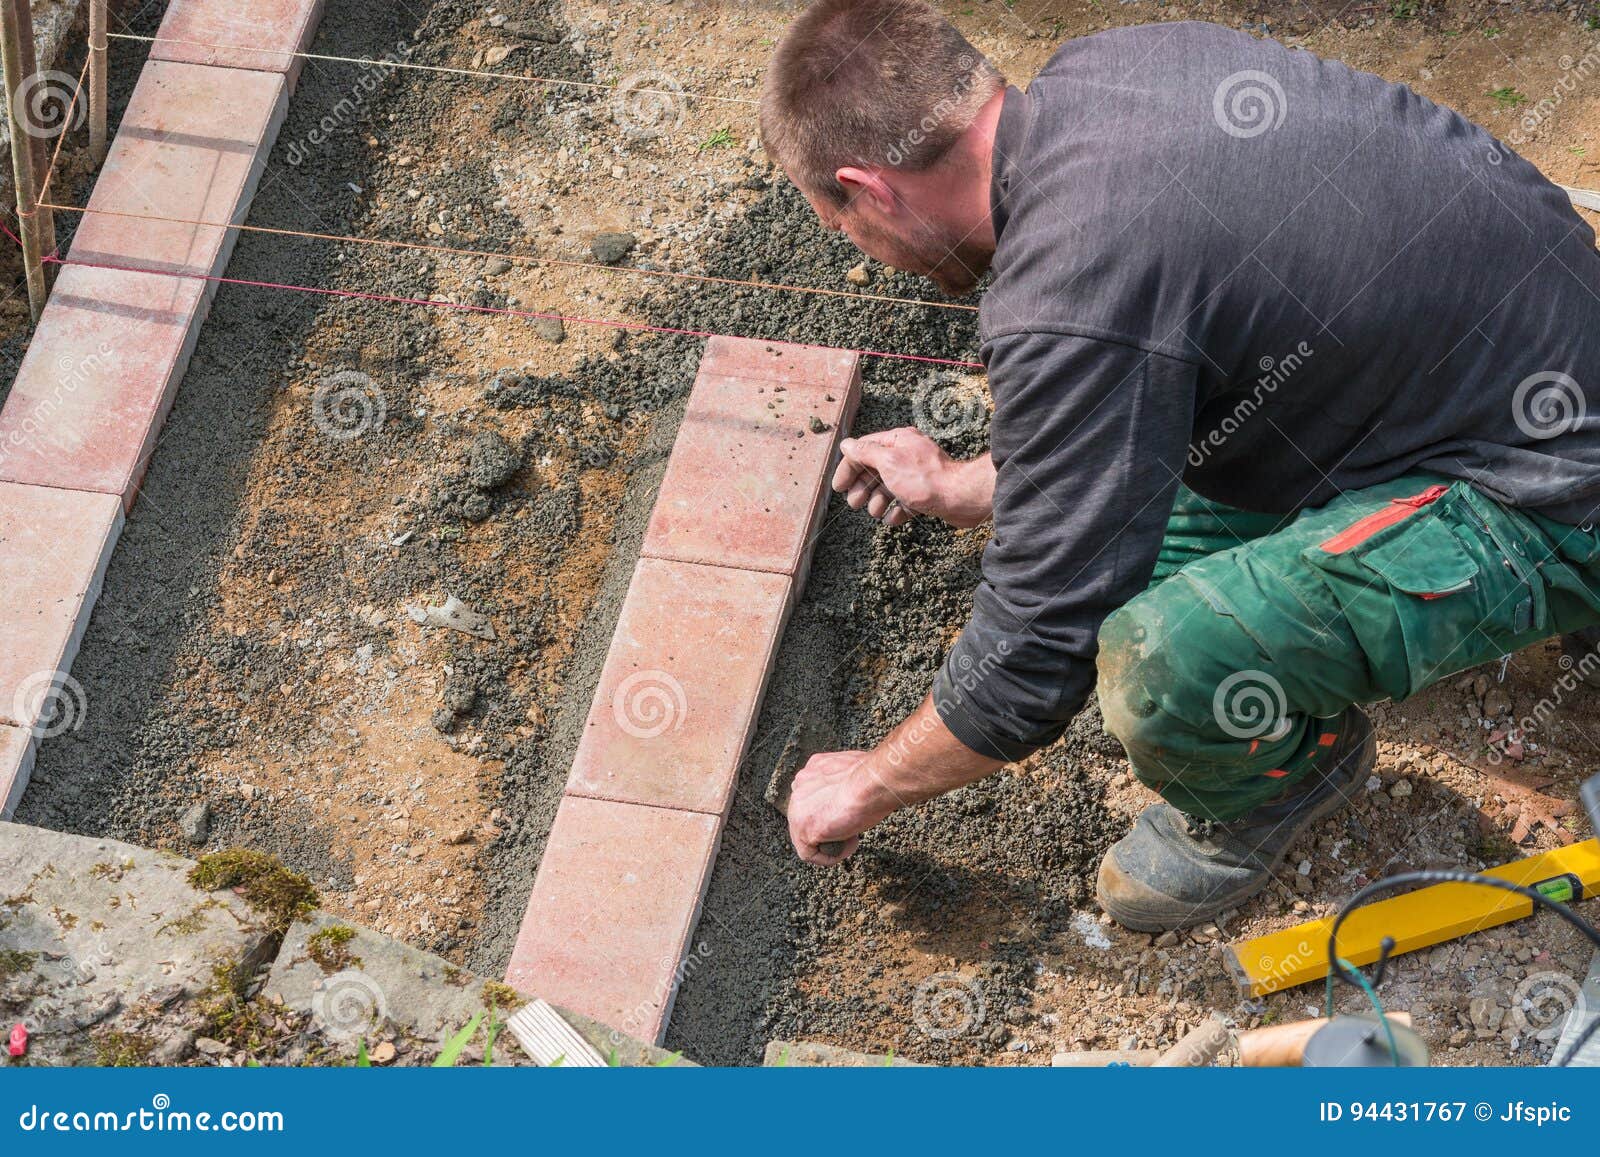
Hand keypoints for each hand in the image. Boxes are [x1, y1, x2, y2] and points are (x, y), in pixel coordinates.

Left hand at [787, 749, 896, 866]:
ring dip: (828, 841)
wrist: (873, 783)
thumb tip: (849, 794)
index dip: (828, 809)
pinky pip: (810, 854)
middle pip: (804, 816)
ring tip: (852, 836)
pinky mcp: (804, 830)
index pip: (810, 796)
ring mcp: (797, 809)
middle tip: (849, 826)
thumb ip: (841, 783)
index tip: (846, 813)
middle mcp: (799, 787)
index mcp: (811, 770)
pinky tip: (850, 843)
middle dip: (825, 826)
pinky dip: (830, 856)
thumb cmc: (873, 777)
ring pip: (805, 836)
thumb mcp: (854, 773)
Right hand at [832, 429, 994, 528]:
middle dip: (863, 487)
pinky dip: (896, 511)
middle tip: (855, 503)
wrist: (960, 498)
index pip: (864, 450)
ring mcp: (916, 475)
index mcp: (898, 441)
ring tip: (875, 511)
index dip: (849, 468)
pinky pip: (904, 502)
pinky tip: (892, 518)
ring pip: (888, 487)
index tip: (839, 487)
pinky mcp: (926, 494)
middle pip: (875, 470)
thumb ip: (865, 452)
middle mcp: (907, 455)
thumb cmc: (924, 478)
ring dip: (877, 500)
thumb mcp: (888, 462)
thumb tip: (847, 444)